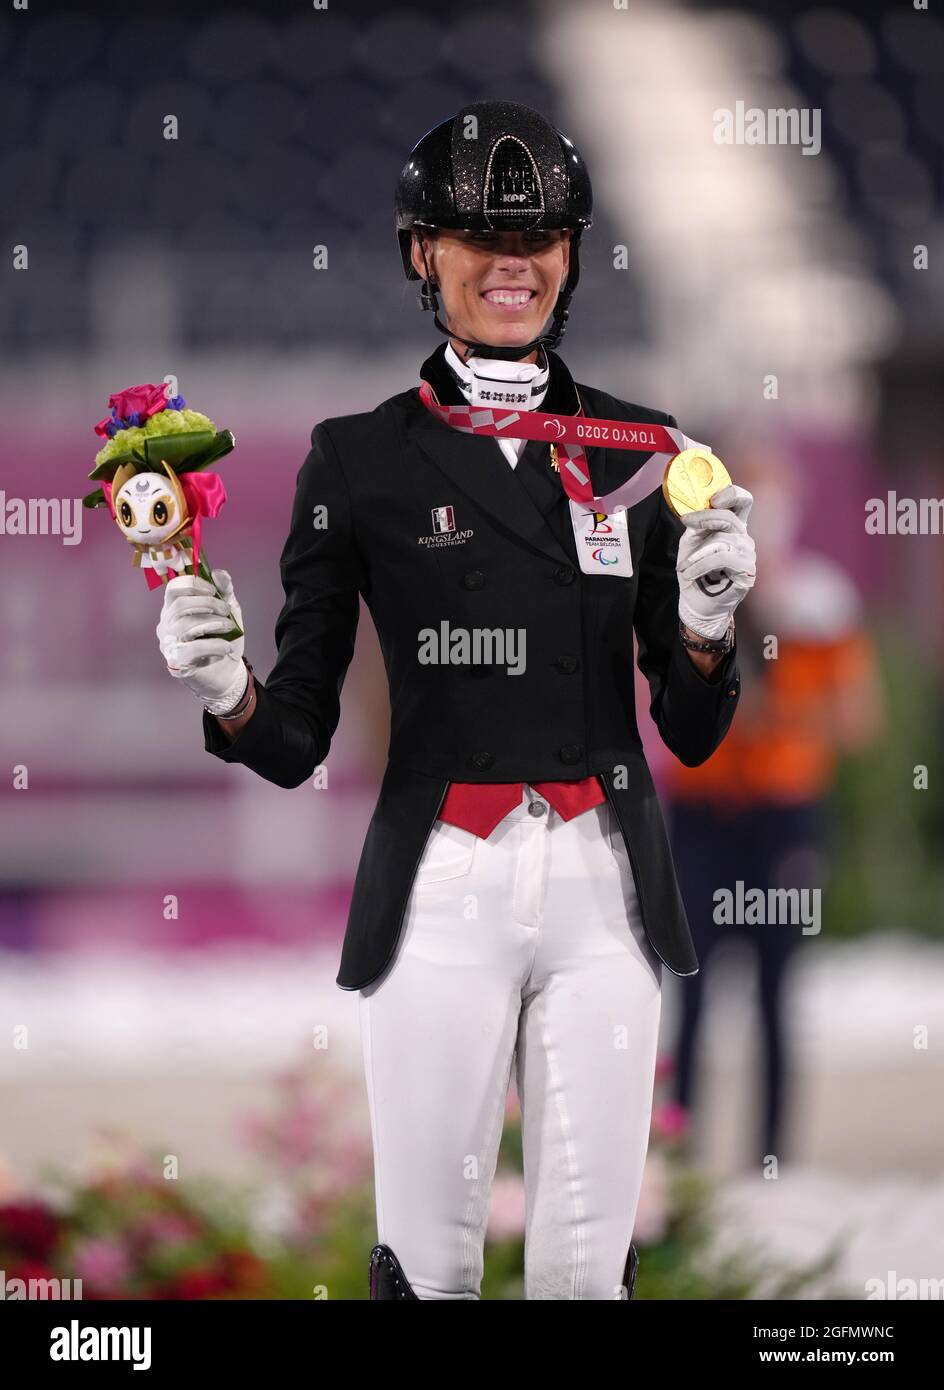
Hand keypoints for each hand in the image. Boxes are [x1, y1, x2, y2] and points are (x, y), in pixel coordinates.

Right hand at [156, 568, 247, 710]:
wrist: (227, 673)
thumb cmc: (222, 639)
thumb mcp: (228, 612)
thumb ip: (225, 591)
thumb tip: (219, 574)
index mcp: (174, 609)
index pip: (173, 589)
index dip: (194, 584)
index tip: (214, 590)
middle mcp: (166, 625)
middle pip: (180, 605)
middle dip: (208, 604)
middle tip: (226, 611)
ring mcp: (168, 644)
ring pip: (185, 625)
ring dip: (213, 623)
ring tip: (228, 628)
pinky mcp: (177, 662)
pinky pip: (193, 649)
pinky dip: (214, 646)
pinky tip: (226, 647)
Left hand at [677, 484, 755, 639]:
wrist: (697, 603)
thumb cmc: (695, 572)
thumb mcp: (691, 543)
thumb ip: (696, 525)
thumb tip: (696, 509)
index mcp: (733, 527)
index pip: (743, 501)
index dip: (732, 494)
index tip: (714, 499)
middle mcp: (744, 538)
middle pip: (730, 517)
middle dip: (705, 517)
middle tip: (686, 522)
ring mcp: (748, 555)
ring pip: (722, 540)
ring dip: (697, 553)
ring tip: (684, 566)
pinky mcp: (747, 571)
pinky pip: (722, 558)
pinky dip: (701, 564)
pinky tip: (690, 573)